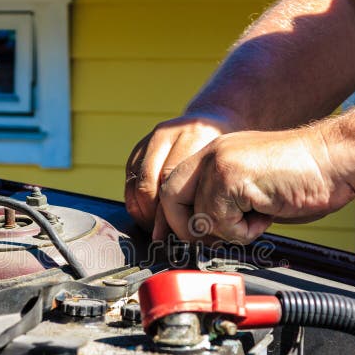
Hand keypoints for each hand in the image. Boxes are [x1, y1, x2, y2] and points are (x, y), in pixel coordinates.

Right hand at [124, 113, 237, 233]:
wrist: (215, 118)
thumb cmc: (224, 153)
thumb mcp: (222, 170)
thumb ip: (204, 197)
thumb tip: (187, 235)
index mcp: (194, 137)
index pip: (171, 187)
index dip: (173, 218)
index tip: (182, 236)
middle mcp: (169, 133)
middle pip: (149, 187)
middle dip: (154, 217)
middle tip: (166, 235)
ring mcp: (151, 137)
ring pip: (135, 185)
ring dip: (142, 212)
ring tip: (156, 228)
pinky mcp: (139, 144)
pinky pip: (130, 179)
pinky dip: (136, 201)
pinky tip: (150, 214)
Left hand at [158, 126, 354, 243]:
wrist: (337, 160)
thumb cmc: (305, 178)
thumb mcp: (253, 192)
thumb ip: (222, 206)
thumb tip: (200, 236)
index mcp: (215, 155)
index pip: (172, 187)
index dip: (173, 218)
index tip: (178, 239)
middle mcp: (212, 154)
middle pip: (168, 198)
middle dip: (187, 228)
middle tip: (224, 233)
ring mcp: (218, 163)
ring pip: (195, 216)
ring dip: (226, 230)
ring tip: (258, 215)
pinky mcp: (230, 176)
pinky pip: (219, 221)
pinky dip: (243, 230)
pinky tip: (267, 212)